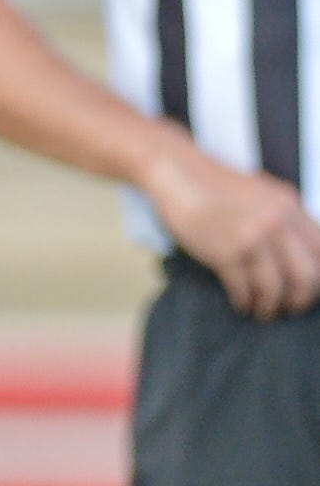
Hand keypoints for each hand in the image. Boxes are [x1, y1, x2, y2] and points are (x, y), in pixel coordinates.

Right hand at [139, 134, 319, 318]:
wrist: (181, 174)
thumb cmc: (218, 186)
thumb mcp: (265, 193)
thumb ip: (285, 218)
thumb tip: (300, 252)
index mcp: (290, 206)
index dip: (318, 277)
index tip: (309, 288)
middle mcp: (275, 222)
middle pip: (304, 275)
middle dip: (300, 299)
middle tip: (291, 307)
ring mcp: (249, 238)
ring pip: (273, 288)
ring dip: (269, 306)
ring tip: (263, 311)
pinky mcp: (222, 252)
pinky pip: (242, 288)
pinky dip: (243, 301)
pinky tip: (241, 303)